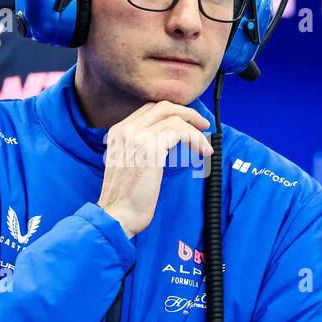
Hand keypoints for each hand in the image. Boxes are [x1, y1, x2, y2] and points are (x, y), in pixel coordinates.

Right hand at [97, 101, 212, 238]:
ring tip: (205, 145)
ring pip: (174, 118)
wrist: (117, 215)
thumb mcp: (127, 164)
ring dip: (195, 129)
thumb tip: (168, 140)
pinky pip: (180, 132)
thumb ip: (141, 148)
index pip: (150, 109)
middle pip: (162, 107)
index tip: (189, 122)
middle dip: (187, 113)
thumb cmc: (125, 198)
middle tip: (203, 126)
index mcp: (118, 132)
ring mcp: (136, 137)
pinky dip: (195, 139)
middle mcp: (125, 130)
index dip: (173, 112)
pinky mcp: (150, 148)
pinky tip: (203, 152)